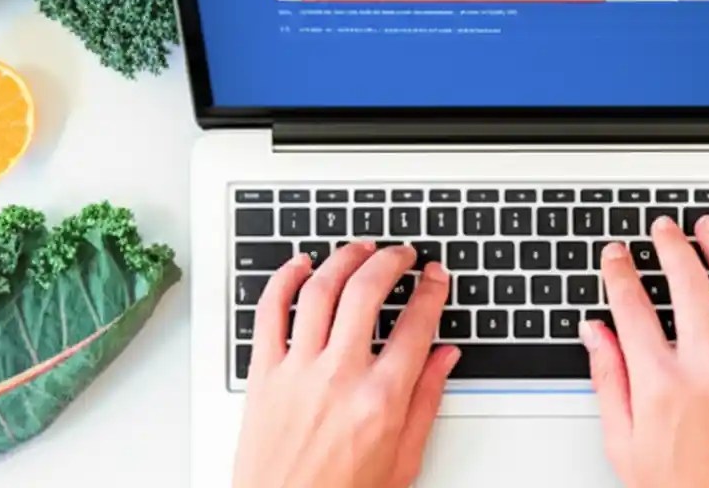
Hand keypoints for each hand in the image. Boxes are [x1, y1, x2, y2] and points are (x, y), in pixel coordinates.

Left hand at [234, 242, 458, 487]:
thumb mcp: (402, 459)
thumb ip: (426, 401)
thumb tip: (445, 357)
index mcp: (380, 400)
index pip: (416, 325)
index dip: (431, 291)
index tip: (435, 277)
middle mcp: (338, 377)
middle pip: (367, 291)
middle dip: (391, 261)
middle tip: (402, 254)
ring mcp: (297, 372)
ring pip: (320, 290)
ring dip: (344, 259)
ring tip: (360, 249)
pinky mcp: (263, 375)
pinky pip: (269, 312)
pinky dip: (283, 279)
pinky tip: (299, 265)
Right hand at [583, 215, 708, 487]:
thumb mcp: (621, 441)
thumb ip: (608, 379)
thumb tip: (595, 334)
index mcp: (659, 383)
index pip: (632, 306)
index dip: (620, 271)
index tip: (616, 256)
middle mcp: (705, 370)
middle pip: (687, 284)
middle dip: (670, 245)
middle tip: (662, 228)